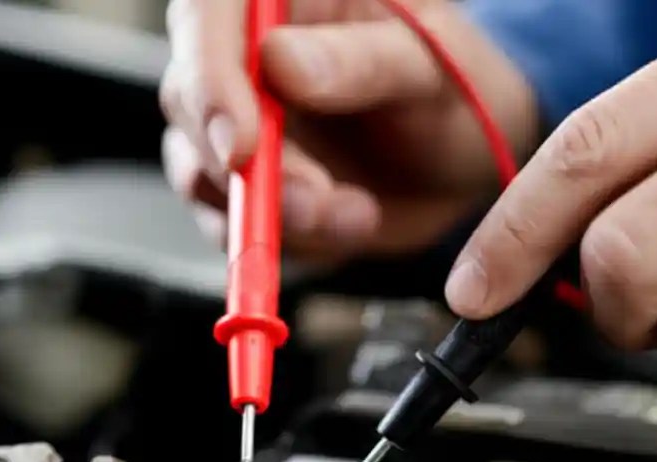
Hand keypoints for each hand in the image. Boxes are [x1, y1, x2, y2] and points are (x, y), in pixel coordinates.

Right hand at [160, 0, 538, 263]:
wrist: (469, 161)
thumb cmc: (455, 89)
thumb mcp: (428, 66)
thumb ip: (361, 61)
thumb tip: (280, 62)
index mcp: (279, 1)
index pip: (206, 16)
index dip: (207, 77)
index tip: (239, 146)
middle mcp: (242, 57)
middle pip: (187, 100)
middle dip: (245, 167)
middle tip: (316, 199)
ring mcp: (237, 126)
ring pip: (199, 172)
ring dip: (270, 213)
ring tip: (355, 214)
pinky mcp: (245, 190)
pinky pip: (228, 226)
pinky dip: (286, 242)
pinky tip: (347, 224)